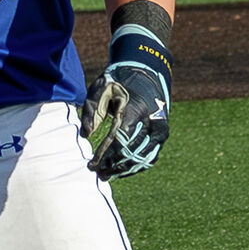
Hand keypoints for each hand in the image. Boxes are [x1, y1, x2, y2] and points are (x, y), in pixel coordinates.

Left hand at [81, 63, 169, 179]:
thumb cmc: (117, 82)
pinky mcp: (162, 133)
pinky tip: (121, 171)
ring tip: (106, 176)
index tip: (91, 165)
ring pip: (143, 156)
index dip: (105, 155)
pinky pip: (150, 155)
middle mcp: (150, 120)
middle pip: (131, 150)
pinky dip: (136, 166)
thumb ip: (91, 110)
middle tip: (97, 174)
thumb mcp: (99, 89)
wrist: (145, 74)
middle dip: (113, 165)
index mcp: (134, 108)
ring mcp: (159, 128)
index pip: (119, 138)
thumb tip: (86, 135)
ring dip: (124, 169)